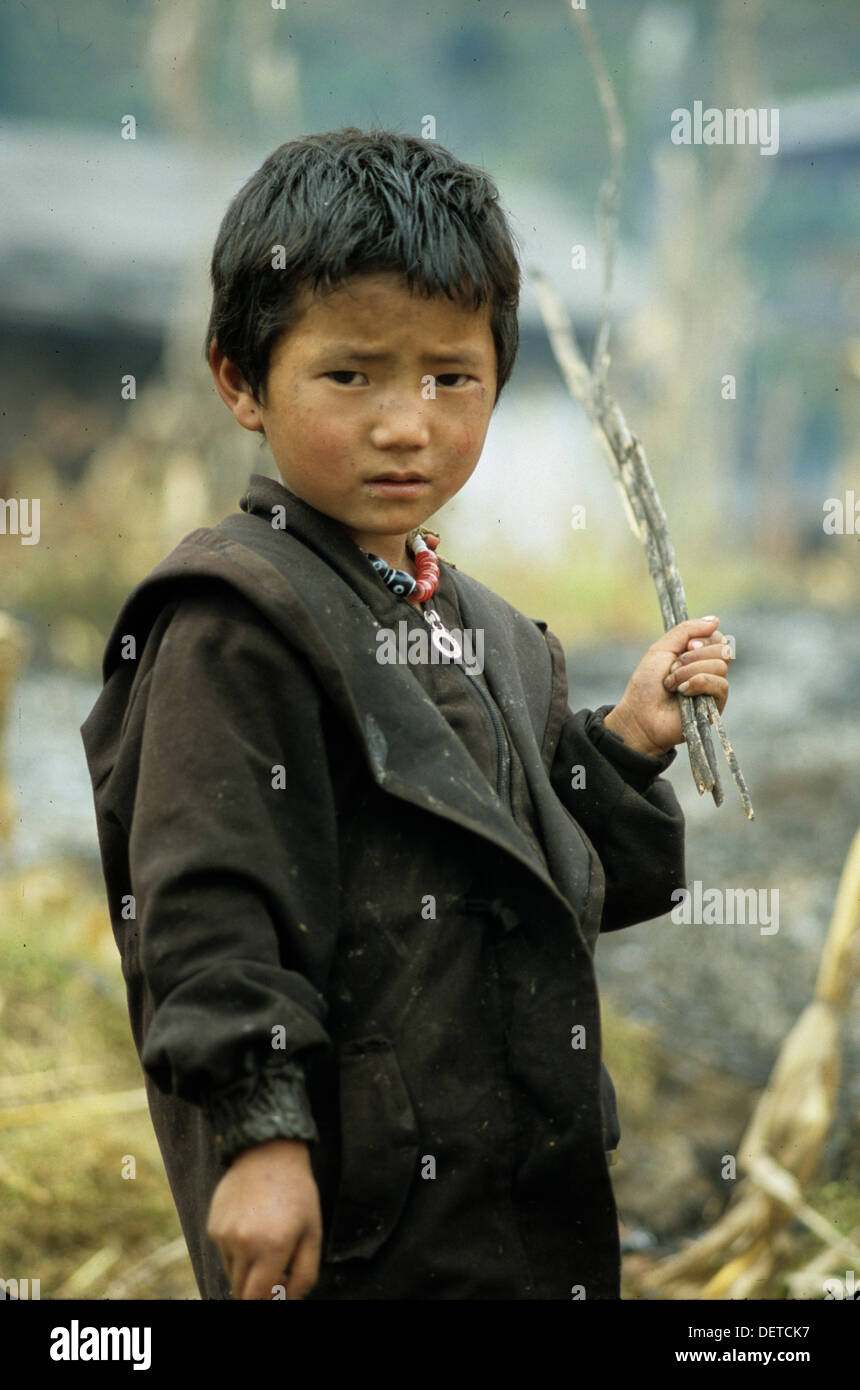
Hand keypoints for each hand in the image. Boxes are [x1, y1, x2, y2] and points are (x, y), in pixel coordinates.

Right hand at [207, 1138, 321, 1299]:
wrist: (268, 1153)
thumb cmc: (297, 1194)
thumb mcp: (313, 1233)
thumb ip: (305, 1274)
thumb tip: (288, 1299)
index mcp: (273, 1247)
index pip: (257, 1298)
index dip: (268, 1301)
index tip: (278, 1290)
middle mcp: (244, 1243)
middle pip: (241, 1291)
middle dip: (258, 1290)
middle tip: (275, 1269)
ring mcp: (224, 1235)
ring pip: (232, 1274)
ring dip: (247, 1271)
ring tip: (264, 1241)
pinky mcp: (213, 1227)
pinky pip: (224, 1254)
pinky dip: (237, 1252)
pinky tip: (251, 1227)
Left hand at [602, 617, 732, 756]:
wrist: (640, 714)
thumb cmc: (647, 684)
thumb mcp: (662, 649)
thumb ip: (686, 631)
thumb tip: (715, 620)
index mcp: (697, 656)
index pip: (717, 638)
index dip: (704, 639)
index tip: (687, 646)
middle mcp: (708, 670)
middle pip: (721, 650)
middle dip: (693, 656)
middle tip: (673, 668)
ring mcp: (713, 688)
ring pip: (720, 666)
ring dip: (690, 671)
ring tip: (672, 684)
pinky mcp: (716, 706)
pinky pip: (720, 685)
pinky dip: (698, 683)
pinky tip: (682, 692)